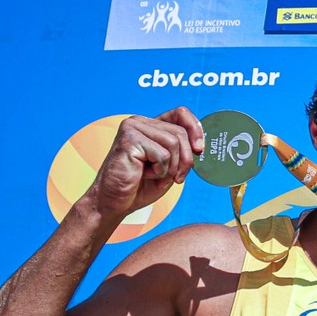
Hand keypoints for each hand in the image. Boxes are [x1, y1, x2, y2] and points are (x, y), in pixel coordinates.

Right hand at [86, 107, 203, 220]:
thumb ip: (183, 150)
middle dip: (186, 160)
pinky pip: (163, 154)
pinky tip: (145, 174)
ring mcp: (132, 128)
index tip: (199, 149)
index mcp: (150, 125)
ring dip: (172, 167)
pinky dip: (161, 170)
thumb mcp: (170, 165)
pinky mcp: (129, 139)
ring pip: (174, 143)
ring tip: (156, 175)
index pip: (180, 113)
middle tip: (176, 178)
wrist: (115, 202)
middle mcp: (139, 122)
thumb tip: (201, 144)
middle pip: (181, 132)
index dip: (195, 129)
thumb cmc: (141, 185)